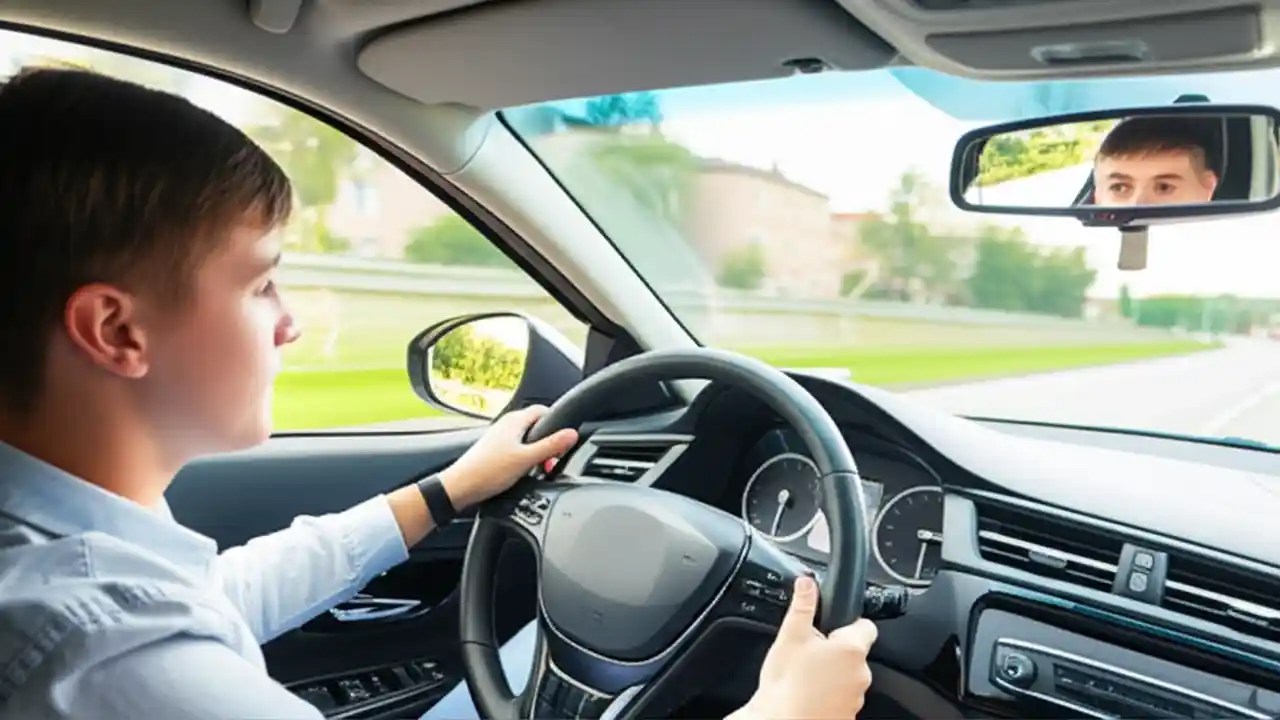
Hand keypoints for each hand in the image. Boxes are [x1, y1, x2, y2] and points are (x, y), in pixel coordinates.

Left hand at [439, 405, 577, 509]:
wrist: (460, 488)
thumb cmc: (488, 472)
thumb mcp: (526, 459)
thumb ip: (551, 446)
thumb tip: (572, 434)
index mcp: (514, 421)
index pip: (543, 410)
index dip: (557, 424)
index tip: (564, 441)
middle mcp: (506, 426)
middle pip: (536, 427)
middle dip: (548, 443)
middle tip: (552, 461)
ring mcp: (499, 438)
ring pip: (527, 440)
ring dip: (537, 454)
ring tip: (538, 469)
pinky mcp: (494, 452)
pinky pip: (517, 450)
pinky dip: (525, 460)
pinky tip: (524, 474)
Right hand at [732, 576, 877, 719]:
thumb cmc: (786, 685)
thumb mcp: (791, 636)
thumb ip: (803, 606)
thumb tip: (807, 583)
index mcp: (851, 649)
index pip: (865, 626)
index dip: (848, 623)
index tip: (831, 627)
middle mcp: (861, 674)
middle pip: (854, 652)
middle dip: (835, 651)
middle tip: (809, 653)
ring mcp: (856, 698)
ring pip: (848, 677)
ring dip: (832, 674)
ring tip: (805, 676)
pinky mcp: (849, 715)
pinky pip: (842, 698)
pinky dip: (829, 696)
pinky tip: (808, 694)